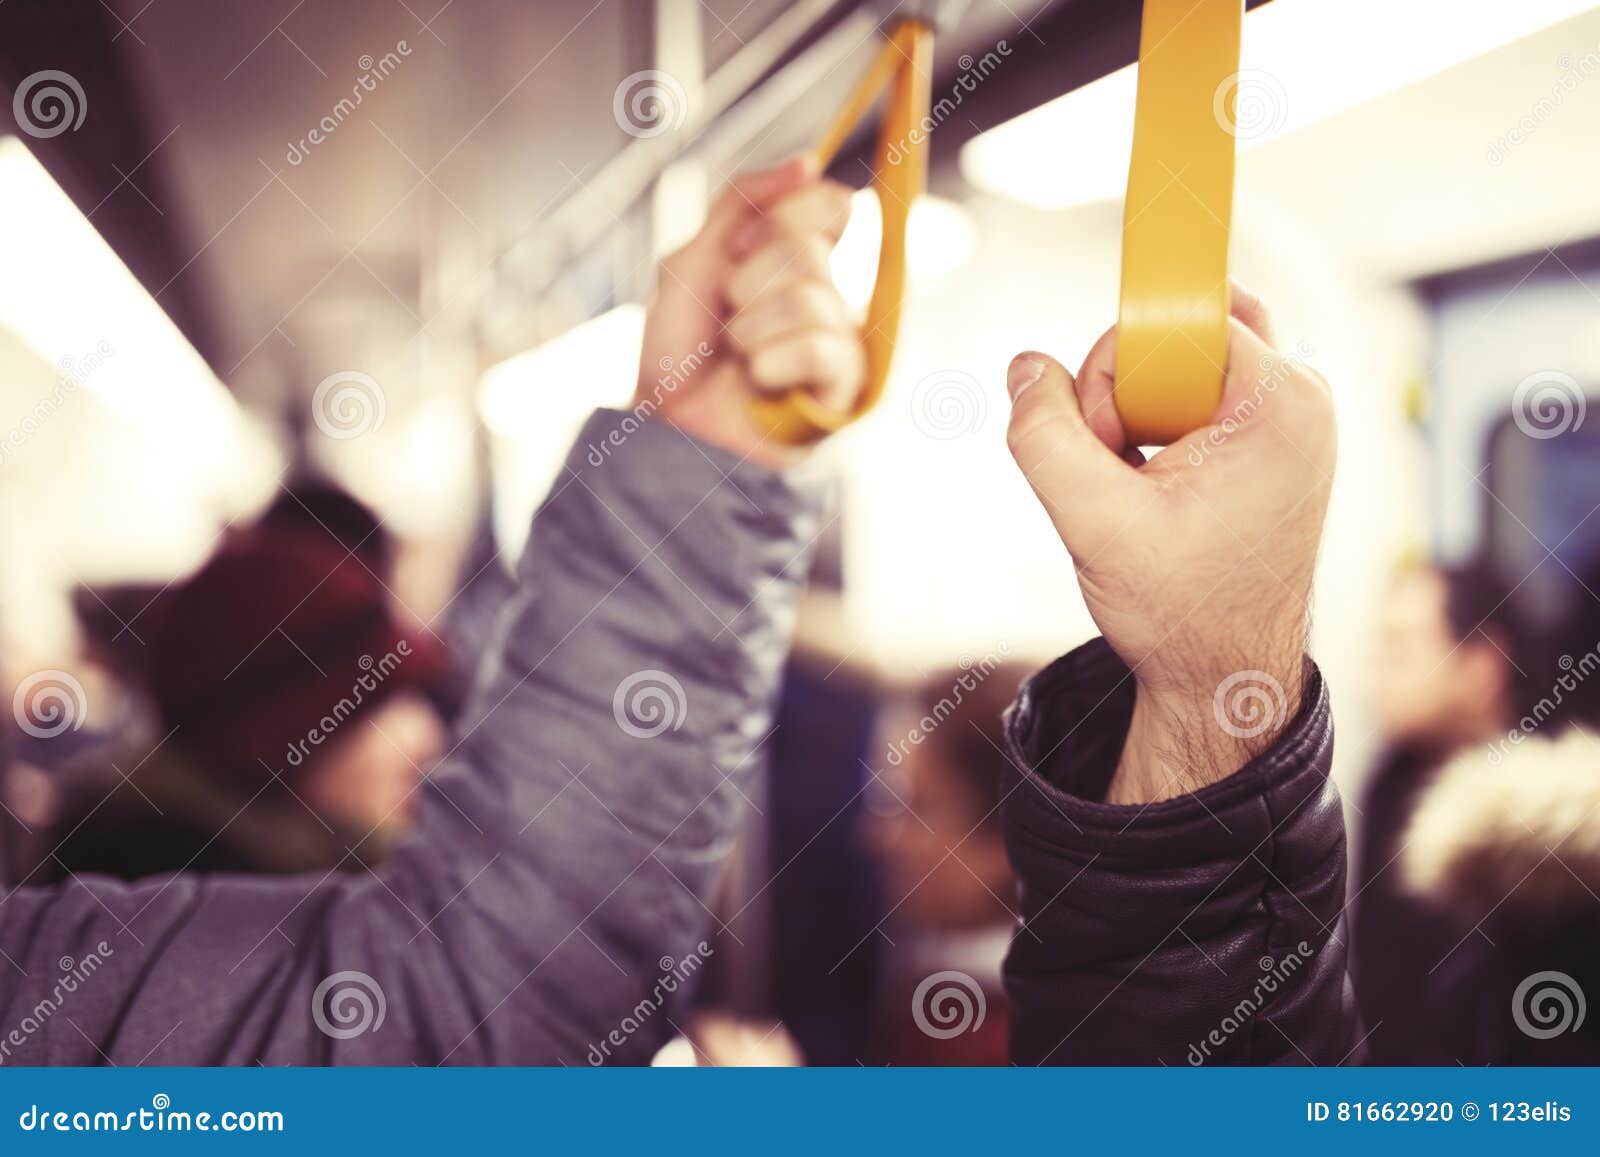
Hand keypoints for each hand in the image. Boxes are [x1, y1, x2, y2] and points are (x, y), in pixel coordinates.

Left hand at [637, 157, 862, 468]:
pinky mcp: (844, 390)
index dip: (780, 218)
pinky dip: (769, 362)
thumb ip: (743, 202)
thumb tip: (808, 162)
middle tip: (727, 318)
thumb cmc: (680, 354)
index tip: (736, 249)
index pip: (830, 205)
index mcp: (799, 262)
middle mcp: (829, 297)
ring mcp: (841, 343)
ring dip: (750, 328)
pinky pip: (820, 347)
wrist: (665, 424)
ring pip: (809, 297)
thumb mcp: (694, 260)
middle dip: (747, 281)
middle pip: (810, 250)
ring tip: (737, 357)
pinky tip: (758, 383)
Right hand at [1005, 287, 1335, 803]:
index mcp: (1283, 402)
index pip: (1179, 320)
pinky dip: (1150, 432)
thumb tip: (1025, 366)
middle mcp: (1299, 398)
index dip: (1122, 368)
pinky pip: (1187, 397)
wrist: (1223, 677)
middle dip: (1123, 392)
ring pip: (1176, 364)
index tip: (1109, 431)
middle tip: (1117, 469)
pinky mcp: (1264, 441)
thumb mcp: (1094, 522)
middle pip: (1178, 333)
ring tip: (1132, 490)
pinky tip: (1146, 491)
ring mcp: (1285, 419)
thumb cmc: (1181, 611)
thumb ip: (1046, 436)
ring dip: (1131, 415)